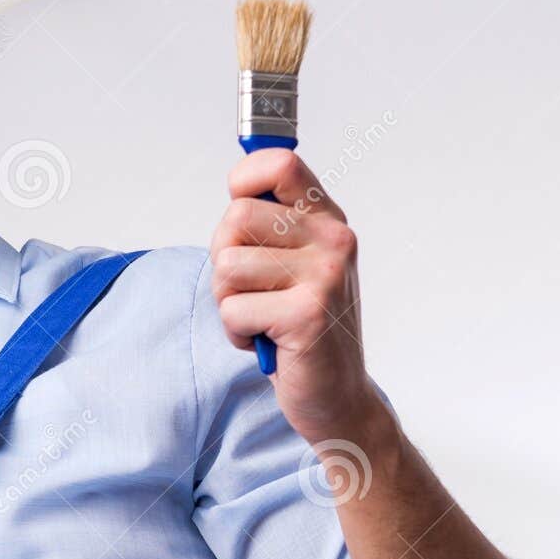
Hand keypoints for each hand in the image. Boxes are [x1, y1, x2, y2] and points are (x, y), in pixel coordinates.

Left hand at [208, 148, 384, 448]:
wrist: (335, 396)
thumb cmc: (300, 327)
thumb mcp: (290, 264)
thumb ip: (268, 223)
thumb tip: (237, 184)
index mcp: (327, 219)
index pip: (279, 162)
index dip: (243, 181)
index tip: (241, 214)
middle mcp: (333, 240)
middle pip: (235, 217)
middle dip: (224, 259)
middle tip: (252, 290)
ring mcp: (325, 276)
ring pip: (226, 266)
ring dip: (229, 301)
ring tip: (263, 317)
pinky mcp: (308, 314)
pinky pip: (232, 309)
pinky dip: (237, 333)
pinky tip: (268, 341)